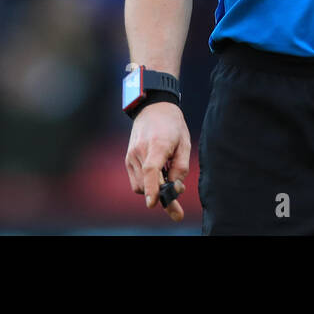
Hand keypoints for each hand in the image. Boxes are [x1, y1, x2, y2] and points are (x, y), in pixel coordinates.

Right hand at [125, 101, 189, 221]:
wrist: (153, 109)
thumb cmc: (173, 126)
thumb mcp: (185, 143)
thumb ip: (181, 167)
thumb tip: (176, 189)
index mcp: (157, 145)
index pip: (151, 170)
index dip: (152, 188)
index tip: (152, 204)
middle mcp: (140, 151)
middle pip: (146, 184)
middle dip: (160, 194)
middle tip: (178, 190)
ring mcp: (131, 156)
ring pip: (139, 186)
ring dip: (153, 187)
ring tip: (167, 172)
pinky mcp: (128, 159)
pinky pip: (136, 180)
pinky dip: (147, 182)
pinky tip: (158, 171)